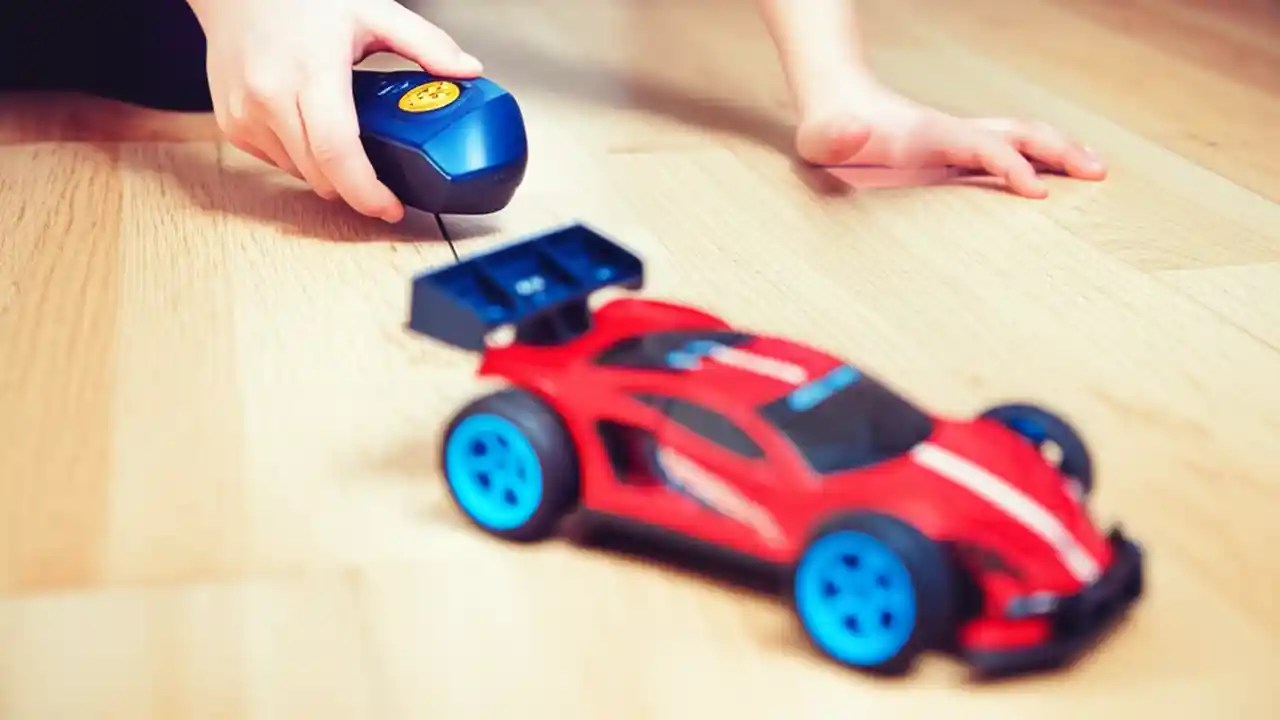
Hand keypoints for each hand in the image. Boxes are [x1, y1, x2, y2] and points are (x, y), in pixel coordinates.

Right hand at [188, 0, 482, 221]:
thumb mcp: (373, 10)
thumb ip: (426, 43)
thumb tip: (468, 70)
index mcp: (312, 71)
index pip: (338, 152)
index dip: (367, 191)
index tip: (391, 207)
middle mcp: (271, 97)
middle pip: (321, 174)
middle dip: (357, 190)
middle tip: (383, 187)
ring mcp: (247, 114)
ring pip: (300, 173)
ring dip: (329, 173)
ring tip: (348, 146)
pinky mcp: (233, 124)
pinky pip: (277, 161)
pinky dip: (301, 159)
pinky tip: (313, 131)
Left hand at [795, 83, 1106, 198]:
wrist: (832, 106)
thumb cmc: (826, 131)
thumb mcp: (821, 137)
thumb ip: (835, 136)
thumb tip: (851, 133)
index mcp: (929, 135)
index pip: (983, 148)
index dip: (1010, 167)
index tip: (1039, 192)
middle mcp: (952, 133)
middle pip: (1018, 134)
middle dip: (1059, 151)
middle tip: (1098, 173)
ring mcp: (956, 142)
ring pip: (1020, 138)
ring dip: (1059, 150)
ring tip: (1097, 170)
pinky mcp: (953, 153)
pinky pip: (1006, 151)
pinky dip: (1038, 158)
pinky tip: (1056, 176)